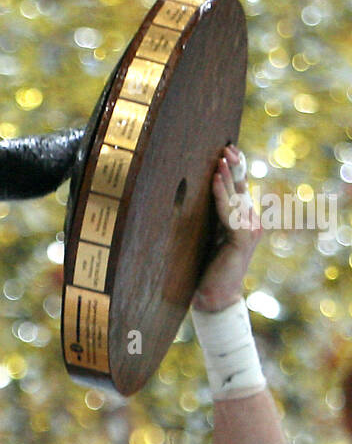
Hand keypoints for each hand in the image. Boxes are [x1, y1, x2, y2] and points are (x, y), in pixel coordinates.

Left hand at [191, 145, 261, 312]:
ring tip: (221, 157)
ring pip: (237, 196)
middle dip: (235, 166)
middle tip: (227, 147)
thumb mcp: (208, 235)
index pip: (241, 189)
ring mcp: (249, 229)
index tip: (227, 150)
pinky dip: (221, 194)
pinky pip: (229, 211)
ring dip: (227, 176)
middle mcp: (251, 222)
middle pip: (242, 188)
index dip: (235, 170)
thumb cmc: (207, 267)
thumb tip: (194, 193)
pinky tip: (214, 179)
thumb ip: (210, 216)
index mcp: (244, 219)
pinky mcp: (241, 238)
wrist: (215, 296)